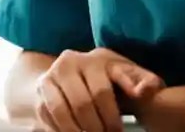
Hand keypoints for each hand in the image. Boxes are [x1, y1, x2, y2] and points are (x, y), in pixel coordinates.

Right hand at [35, 48, 163, 131]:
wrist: (76, 74)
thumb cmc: (110, 79)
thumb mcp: (130, 76)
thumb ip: (145, 82)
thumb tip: (145, 91)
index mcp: (92, 60)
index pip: (101, 91)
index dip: (110, 115)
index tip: (118, 130)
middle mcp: (66, 65)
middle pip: (82, 104)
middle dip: (97, 126)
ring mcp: (49, 78)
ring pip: (61, 111)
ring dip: (78, 130)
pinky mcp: (39, 94)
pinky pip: (48, 117)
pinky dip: (62, 129)